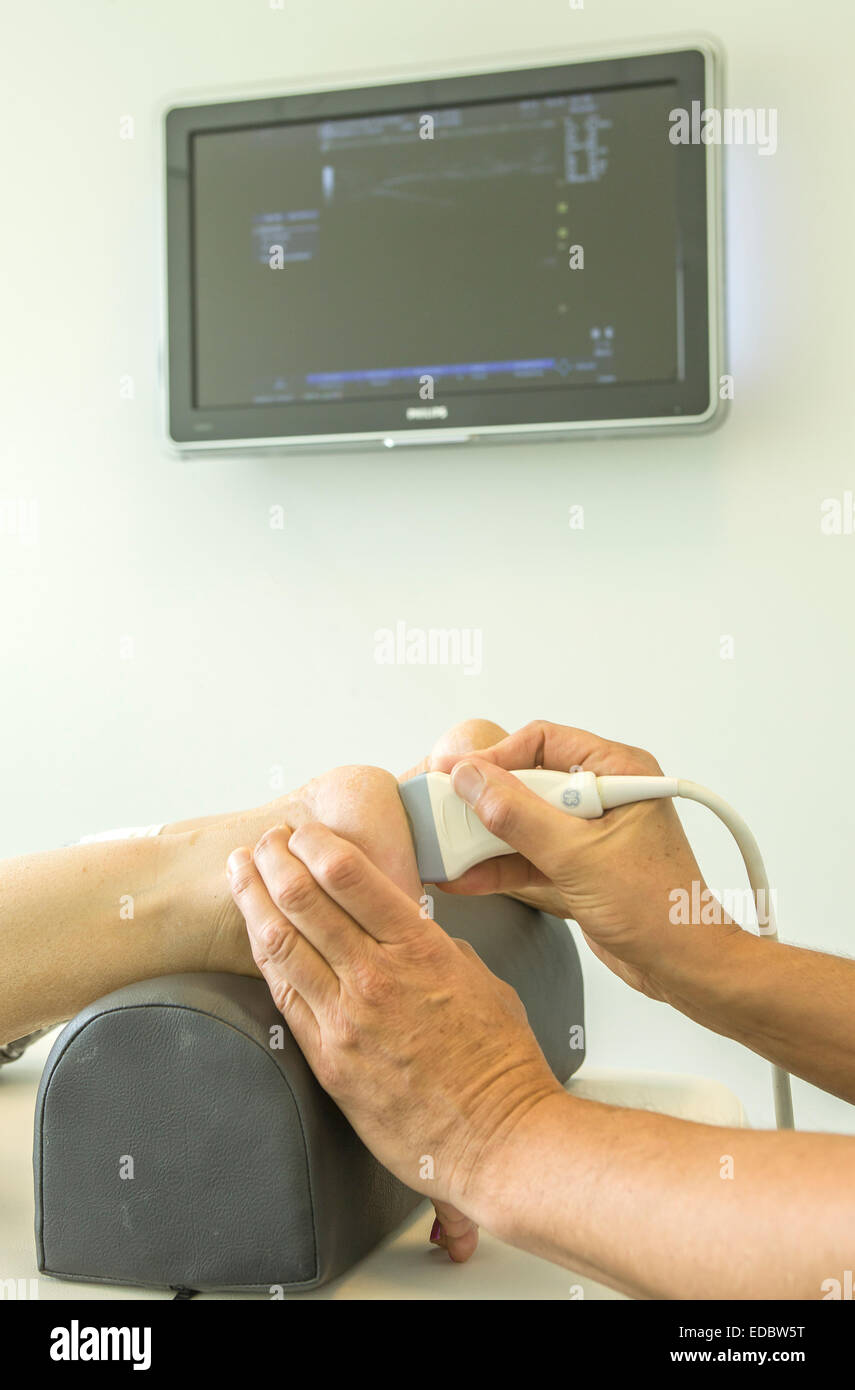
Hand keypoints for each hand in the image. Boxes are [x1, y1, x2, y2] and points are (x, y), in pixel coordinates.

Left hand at [226, 816, 561, 1251]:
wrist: (498, 1139)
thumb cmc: (501, 1062)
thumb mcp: (480, 979)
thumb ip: (437, 947)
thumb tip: (409, 930)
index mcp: (419, 947)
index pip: (349, 874)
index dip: (314, 842)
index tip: (302, 829)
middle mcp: (375, 976)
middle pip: (304, 898)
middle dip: (275, 859)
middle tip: (264, 840)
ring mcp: (345, 1020)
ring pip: (280, 943)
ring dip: (254, 899)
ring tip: (240, 872)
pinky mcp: (328, 1060)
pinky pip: (283, 997)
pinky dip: (265, 957)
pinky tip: (255, 934)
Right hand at [431, 720, 716, 999]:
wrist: (684, 967)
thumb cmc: (658, 909)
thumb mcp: (577, 857)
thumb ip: (520, 817)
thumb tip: (472, 781)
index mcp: (620, 772)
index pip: (544, 741)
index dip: (496, 756)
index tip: (457, 775)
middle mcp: (605, 794)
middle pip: (528, 781)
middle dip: (484, 800)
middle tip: (443, 811)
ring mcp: (590, 832)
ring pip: (524, 820)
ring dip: (486, 835)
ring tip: (446, 846)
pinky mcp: (579, 865)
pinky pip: (530, 854)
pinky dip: (500, 865)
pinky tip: (466, 876)